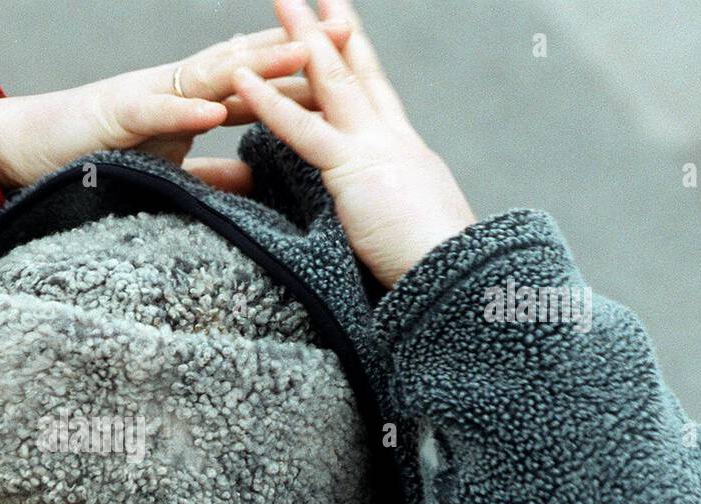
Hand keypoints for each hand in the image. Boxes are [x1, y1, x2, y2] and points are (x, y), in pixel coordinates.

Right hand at [0, 22, 353, 195]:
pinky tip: (217, 108)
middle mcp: (179, 88)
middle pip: (247, 62)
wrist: (34, 148)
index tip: (353, 62)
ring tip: (300, 55)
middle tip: (347, 32)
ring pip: (211, 76)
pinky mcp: (117, 115)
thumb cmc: (101, 154)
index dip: (304, 70)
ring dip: (256, 64)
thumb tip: (254, 184)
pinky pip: (157, 112)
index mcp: (196, 101)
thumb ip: (212, 172)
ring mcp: (149, 95)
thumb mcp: (170, 167)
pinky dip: (186, 112)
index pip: (260, 80)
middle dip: (296, 46)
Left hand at [230, 0, 476, 288]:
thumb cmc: (433, 267)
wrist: (460, 279)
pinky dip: (269, 102)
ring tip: (280, 0)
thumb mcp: (404, 225)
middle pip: (354, 70)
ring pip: (331, 81)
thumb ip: (384, 206)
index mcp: (403, 151)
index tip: (339, 26)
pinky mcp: (354, 171)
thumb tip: (373, 211)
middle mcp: (391, 138)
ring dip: (299, 40)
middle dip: (329, 28)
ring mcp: (375, 148)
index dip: (356, 55)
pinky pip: (303, 131)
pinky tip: (240, 78)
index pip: (373, 91)